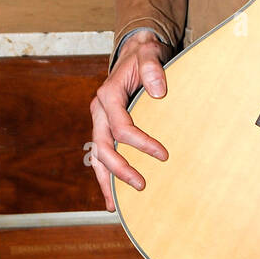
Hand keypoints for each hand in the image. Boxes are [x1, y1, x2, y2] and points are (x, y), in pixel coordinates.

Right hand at [89, 30, 171, 211]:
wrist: (135, 53)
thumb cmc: (145, 56)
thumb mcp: (150, 55)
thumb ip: (153, 70)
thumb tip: (158, 92)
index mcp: (108, 96)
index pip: (121, 127)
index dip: (142, 144)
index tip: (163, 155)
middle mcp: (99, 110)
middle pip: (103, 147)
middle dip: (120, 169)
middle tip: (141, 185)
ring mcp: (100, 120)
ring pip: (96, 156)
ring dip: (106, 180)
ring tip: (115, 205)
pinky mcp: (105, 127)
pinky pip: (101, 155)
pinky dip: (105, 175)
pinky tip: (112, 196)